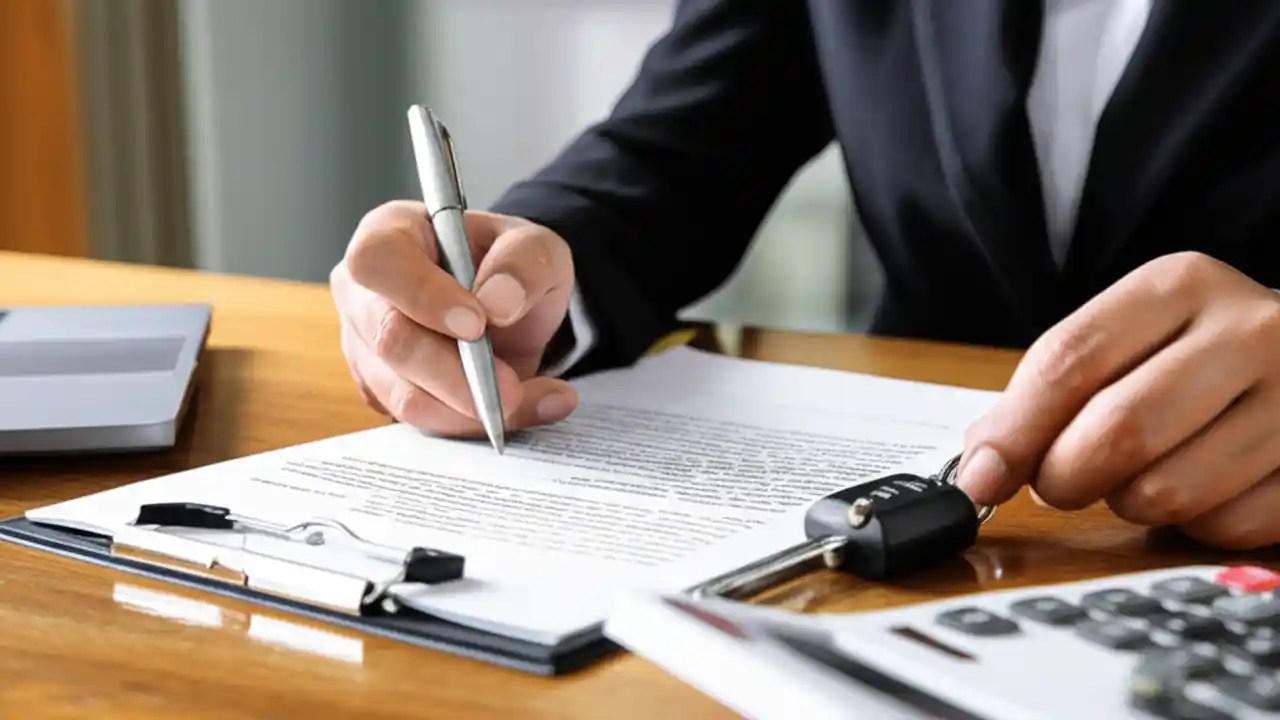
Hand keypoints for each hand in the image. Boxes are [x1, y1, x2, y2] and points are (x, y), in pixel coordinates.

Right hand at [330, 201, 578, 436]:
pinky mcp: (383, 392)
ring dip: (469, 409)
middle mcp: (364, 292)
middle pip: (391, 339)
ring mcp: (365, 346)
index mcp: (390, 234)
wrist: (509, 305)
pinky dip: (472, 423)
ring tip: (528, 400)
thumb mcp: (536, 247)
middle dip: (455, 373)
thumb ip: (525, 263)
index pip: (379, 261)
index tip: (476, 324)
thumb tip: (498, 302)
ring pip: (403, 394)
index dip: (422, 295)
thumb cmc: (508, 264)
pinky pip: (421, 420)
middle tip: (510, 387)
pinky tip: (520, 408)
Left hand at [957, 251, 1279, 548]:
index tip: (979, 477)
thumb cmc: (1197, 355)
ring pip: (1169, 490)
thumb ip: (1051, 389)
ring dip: (1130, 503)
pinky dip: (1195, 525)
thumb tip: (981, 463)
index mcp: (1180, 285)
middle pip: (1118, 430)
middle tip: (1059, 483)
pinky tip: (1204, 489)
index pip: (1070, 361)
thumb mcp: (1128, 341)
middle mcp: (1249, 331)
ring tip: (1139, 476)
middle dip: (1065, 476)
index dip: (1014, 430)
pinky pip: (1226, 525)